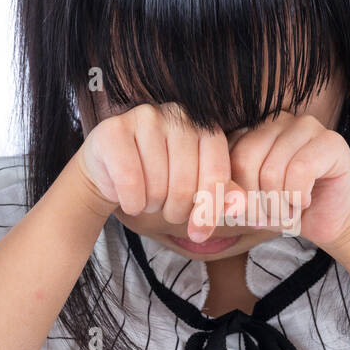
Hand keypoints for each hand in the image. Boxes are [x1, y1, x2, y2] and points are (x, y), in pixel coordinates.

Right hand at [75, 104, 248, 241]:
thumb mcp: (193, 187)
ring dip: (151, 206)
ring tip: (146, 196)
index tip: (198, 234)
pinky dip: (131, 202)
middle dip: (175, 210)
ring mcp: (145, 117)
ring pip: (158, 186)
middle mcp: (177, 115)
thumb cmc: (158, 179)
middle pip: (187, 185)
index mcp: (204, 126)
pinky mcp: (114, 130)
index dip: (209, 210)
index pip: (218, 173)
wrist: (108, 173)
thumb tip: (241, 206)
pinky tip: (128, 197)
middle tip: (164, 207)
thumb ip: (220, 193)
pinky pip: (131, 183)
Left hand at [227, 111, 349, 250]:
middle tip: (269, 219)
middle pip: (244, 161)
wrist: (330, 220)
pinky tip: (304, 202)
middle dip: (254, 202)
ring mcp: (306, 126)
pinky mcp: (332, 141)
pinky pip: (300, 171)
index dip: (233, 195)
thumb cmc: (286, 208)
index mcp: (252, 129)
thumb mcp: (249, 203)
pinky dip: (298, 198)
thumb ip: (230, 195)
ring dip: (279, 205)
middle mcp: (276, 120)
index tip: (247, 216)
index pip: (225, 157)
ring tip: (289, 212)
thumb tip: (216, 206)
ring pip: (271, 170)